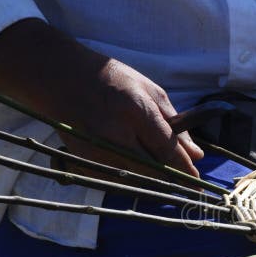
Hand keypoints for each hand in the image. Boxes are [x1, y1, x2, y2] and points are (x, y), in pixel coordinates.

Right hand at [0, 18, 202, 178]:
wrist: (59, 77)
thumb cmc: (110, 80)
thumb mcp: (149, 90)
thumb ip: (174, 124)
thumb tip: (196, 154)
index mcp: (135, 109)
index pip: (166, 148)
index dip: (184, 167)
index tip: (196, 179)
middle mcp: (114, 131)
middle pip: (152, 169)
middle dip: (170, 176)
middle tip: (182, 180)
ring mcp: (95, 147)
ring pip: (134, 177)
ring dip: (149, 176)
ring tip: (155, 166)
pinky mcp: (81, 159)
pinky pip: (113, 178)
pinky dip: (127, 175)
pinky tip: (129, 163)